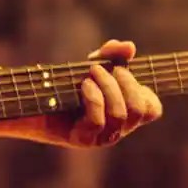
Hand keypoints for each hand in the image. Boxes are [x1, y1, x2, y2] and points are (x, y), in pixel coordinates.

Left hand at [44, 39, 162, 147]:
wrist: (35, 101)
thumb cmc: (66, 84)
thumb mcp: (92, 64)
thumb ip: (112, 54)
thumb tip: (129, 47)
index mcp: (125, 112)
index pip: (152, 110)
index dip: (145, 91)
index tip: (122, 72)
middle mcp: (118, 128)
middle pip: (139, 110)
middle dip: (126, 83)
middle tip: (104, 68)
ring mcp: (102, 137)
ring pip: (120, 114)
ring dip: (108, 87)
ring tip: (92, 73)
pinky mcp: (83, 140)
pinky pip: (98, 121)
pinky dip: (93, 98)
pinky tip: (84, 85)